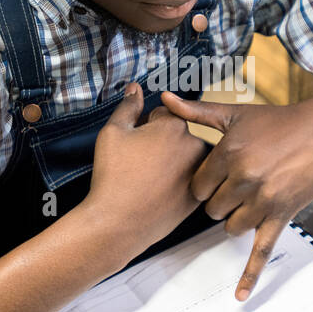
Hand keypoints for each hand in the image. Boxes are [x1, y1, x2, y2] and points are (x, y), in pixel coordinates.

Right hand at [82, 83, 208, 263]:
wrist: (119, 222)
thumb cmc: (114, 175)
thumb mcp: (113, 132)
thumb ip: (128, 106)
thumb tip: (135, 88)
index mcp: (176, 126)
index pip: (164, 114)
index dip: (145, 126)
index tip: (134, 143)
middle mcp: (195, 146)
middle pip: (177, 135)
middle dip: (161, 143)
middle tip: (139, 162)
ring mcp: (199, 173)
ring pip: (183, 159)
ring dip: (170, 162)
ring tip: (146, 178)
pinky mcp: (198, 196)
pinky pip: (187, 181)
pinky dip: (174, 184)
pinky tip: (155, 192)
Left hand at [160, 92, 312, 299]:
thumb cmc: (279, 121)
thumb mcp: (235, 114)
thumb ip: (196, 111)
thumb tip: (164, 99)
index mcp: (229, 154)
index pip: (198, 186)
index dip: (204, 184)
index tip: (214, 177)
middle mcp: (244, 178)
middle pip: (212, 209)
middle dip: (220, 201)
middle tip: (235, 186)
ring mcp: (263, 200)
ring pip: (231, 226)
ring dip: (235, 218)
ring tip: (250, 199)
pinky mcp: (281, 215)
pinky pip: (262, 249)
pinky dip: (251, 275)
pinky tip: (240, 295)